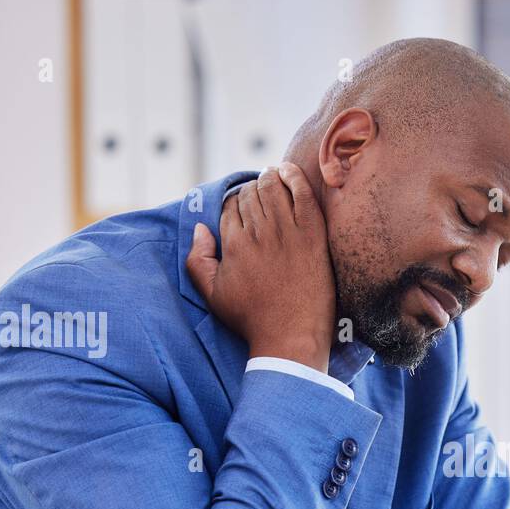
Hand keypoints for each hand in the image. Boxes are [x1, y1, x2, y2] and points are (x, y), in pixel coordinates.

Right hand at [184, 163, 335, 371]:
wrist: (291, 337)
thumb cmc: (252, 319)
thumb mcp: (213, 295)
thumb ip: (197, 260)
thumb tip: (201, 229)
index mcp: (232, 244)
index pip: (231, 207)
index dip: (237, 203)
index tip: (246, 206)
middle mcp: (257, 233)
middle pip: (251, 194)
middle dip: (253, 190)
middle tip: (261, 192)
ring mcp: (286, 232)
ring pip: (272, 188)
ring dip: (270, 178)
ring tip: (273, 177)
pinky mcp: (312, 234)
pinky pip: (302, 193)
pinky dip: (294, 177)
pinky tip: (289, 171)